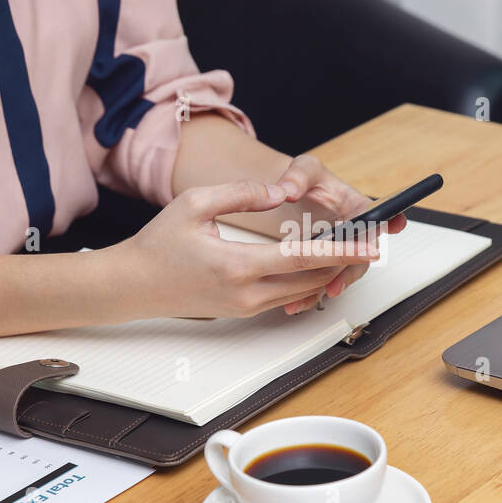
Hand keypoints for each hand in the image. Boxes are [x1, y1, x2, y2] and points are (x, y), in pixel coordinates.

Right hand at [114, 180, 379, 319]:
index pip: (302, 258)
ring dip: (326, 272)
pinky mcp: (243, 311)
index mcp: (237, 265)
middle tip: (367, 241)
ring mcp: (245, 306)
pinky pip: (285, 296)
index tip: (367, 244)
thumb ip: (241, 193)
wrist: (134, 285)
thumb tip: (277, 191)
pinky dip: (305, 281)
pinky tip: (316, 263)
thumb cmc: (159, 244)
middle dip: (343, 262)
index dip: (340, 251)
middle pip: (311, 279)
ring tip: (348, 248)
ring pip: (301, 291)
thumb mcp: (195, 203)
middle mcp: (246, 292)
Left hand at [273, 154, 407, 311]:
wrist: (285, 199)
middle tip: (343, 277)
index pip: (379, 215)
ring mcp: (339, 251)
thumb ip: (298, 176)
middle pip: (362, 254)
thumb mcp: (304, 169)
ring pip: (342, 272)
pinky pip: (321, 282)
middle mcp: (354, 232)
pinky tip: (297, 302)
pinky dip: (311, 293)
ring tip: (322, 294)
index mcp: (358, 207)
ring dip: (333, 285)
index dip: (391, 220)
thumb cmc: (304, 181)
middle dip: (353, 268)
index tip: (396, 223)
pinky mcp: (321, 264)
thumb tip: (289, 190)